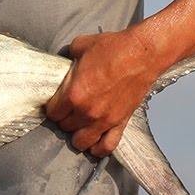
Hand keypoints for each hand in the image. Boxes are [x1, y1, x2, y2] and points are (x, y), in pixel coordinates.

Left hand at [45, 30, 158, 157]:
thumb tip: (65, 59)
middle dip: (64, 119)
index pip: (52, 113)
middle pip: (65, 127)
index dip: (52, 108)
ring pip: (82, 142)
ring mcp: (104, 120)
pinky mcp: (120, 123)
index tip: (56, 103)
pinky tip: (95, 143)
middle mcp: (87, 112)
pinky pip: (107, 147)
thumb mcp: (80, 46)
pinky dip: (99, 149)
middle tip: (68, 110)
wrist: (142, 53)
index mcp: (73, 94)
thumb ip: (68, 57)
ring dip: (78, 135)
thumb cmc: (115, 49)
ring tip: (79, 126)